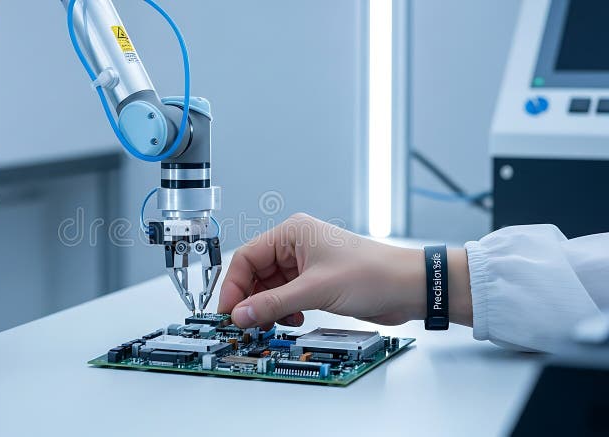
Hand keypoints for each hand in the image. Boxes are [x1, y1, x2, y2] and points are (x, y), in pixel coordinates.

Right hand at [217, 213, 471, 328]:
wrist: (408, 288)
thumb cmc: (374, 274)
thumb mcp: (316, 291)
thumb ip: (274, 304)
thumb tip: (241, 313)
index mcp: (292, 233)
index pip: (247, 258)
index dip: (234, 286)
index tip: (228, 311)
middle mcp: (296, 245)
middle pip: (255, 273)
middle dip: (250, 299)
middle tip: (245, 323)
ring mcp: (305, 264)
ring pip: (269, 288)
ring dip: (268, 308)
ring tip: (271, 323)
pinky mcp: (315, 282)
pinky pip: (286, 297)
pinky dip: (283, 311)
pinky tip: (292, 320)